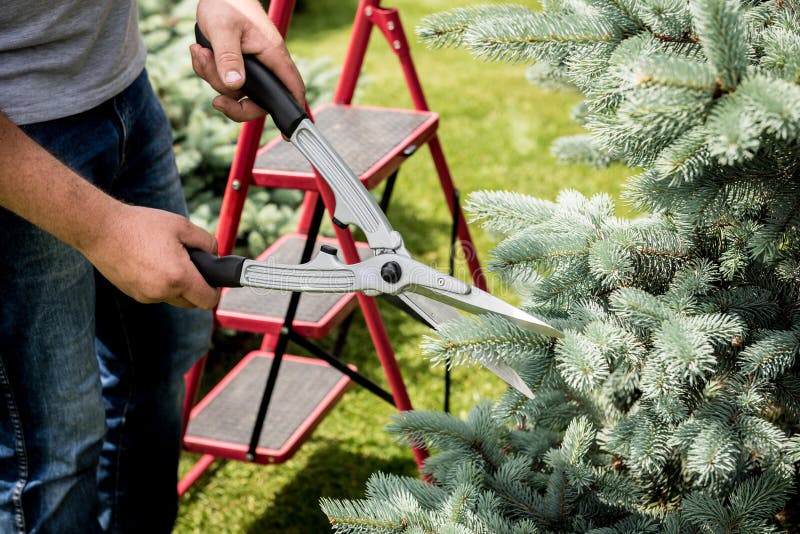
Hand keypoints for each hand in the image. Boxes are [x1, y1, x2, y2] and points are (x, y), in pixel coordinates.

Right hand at [83, 204, 220, 308]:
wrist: (100, 229)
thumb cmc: (141, 225)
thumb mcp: (182, 226)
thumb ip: (207, 242)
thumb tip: (215, 255)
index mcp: (178, 277)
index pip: (208, 300)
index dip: (215, 290)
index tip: (213, 279)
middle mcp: (162, 292)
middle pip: (192, 303)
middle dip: (197, 288)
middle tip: (193, 264)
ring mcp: (145, 296)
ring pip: (173, 298)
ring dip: (178, 286)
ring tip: (169, 259)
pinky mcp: (133, 294)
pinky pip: (156, 294)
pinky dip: (160, 284)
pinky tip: (152, 262)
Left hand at [192, 0, 305, 121]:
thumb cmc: (226, 4)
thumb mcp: (223, 31)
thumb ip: (229, 58)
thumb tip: (234, 87)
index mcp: (272, 55)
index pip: (291, 88)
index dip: (291, 111)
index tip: (287, 134)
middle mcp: (265, 65)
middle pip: (257, 101)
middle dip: (233, 103)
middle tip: (215, 101)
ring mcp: (250, 66)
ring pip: (234, 91)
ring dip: (212, 78)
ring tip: (201, 53)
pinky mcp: (236, 64)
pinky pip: (222, 80)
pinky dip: (207, 70)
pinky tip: (199, 51)